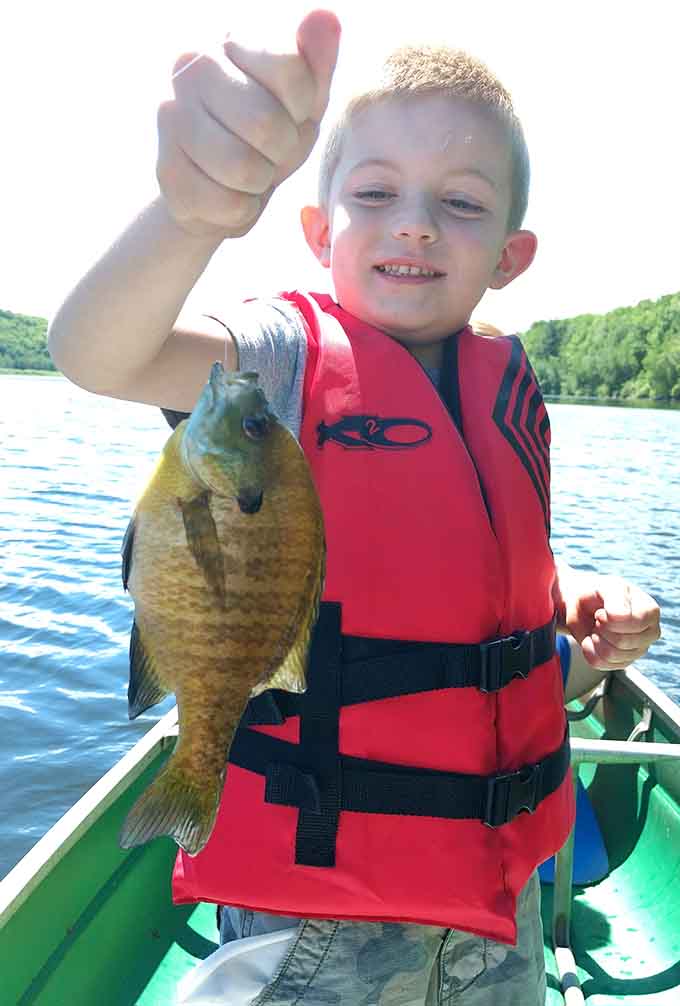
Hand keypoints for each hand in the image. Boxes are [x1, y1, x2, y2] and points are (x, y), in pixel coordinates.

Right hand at [157, 11, 340, 237]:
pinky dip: (240, 209)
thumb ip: (316, 62)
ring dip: (260, 182)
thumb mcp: (303, 101)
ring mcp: (171, 118)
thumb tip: (325, 16)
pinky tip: (227, 193)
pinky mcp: (166, 171)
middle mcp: (190, 68)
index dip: (302, 110)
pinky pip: (226, 203)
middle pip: (266, 124)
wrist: (221, 190)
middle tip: (269, 152)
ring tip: (249, 172)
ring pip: (242, 167)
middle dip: (281, 151)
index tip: (290, 115)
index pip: (291, 72)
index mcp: (231, 41)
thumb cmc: (270, 137)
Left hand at [554, 565, 660, 669]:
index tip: (602, 610)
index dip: (611, 618)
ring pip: (611, 655)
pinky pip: (600, 664)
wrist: (581, 604)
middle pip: (622, 642)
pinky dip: (588, 650)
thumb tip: (622, 616)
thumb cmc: (598, 593)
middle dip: (601, 629)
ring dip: (595, 639)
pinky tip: (590, 639)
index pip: (635, 624)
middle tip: (597, 618)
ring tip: (596, 627)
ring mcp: (637, 650)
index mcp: (651, 612)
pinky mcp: (622, 663)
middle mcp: (649, 633)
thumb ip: (616, 599)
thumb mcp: (607, 587)